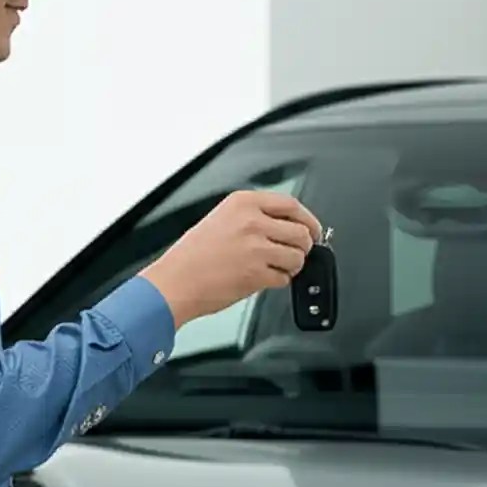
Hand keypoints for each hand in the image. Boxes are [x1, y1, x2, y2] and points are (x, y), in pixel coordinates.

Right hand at [139, 190, 322, 327]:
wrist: (174, 282)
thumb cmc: (191, 256)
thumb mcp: (221, 220)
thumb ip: (253, 217)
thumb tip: (285, 227)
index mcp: (242, 203)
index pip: (291, 204)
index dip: (307, 219)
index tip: (312, 228)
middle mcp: (252, 222)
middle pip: (301, 231)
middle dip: (304, 246)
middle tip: (297, 253)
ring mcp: (256, 248)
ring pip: (297, 256)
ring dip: (292, 266)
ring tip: (276, 268)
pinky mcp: (257, 274)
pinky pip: (284, 277)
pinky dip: (279, 281)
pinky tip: (264, 279)